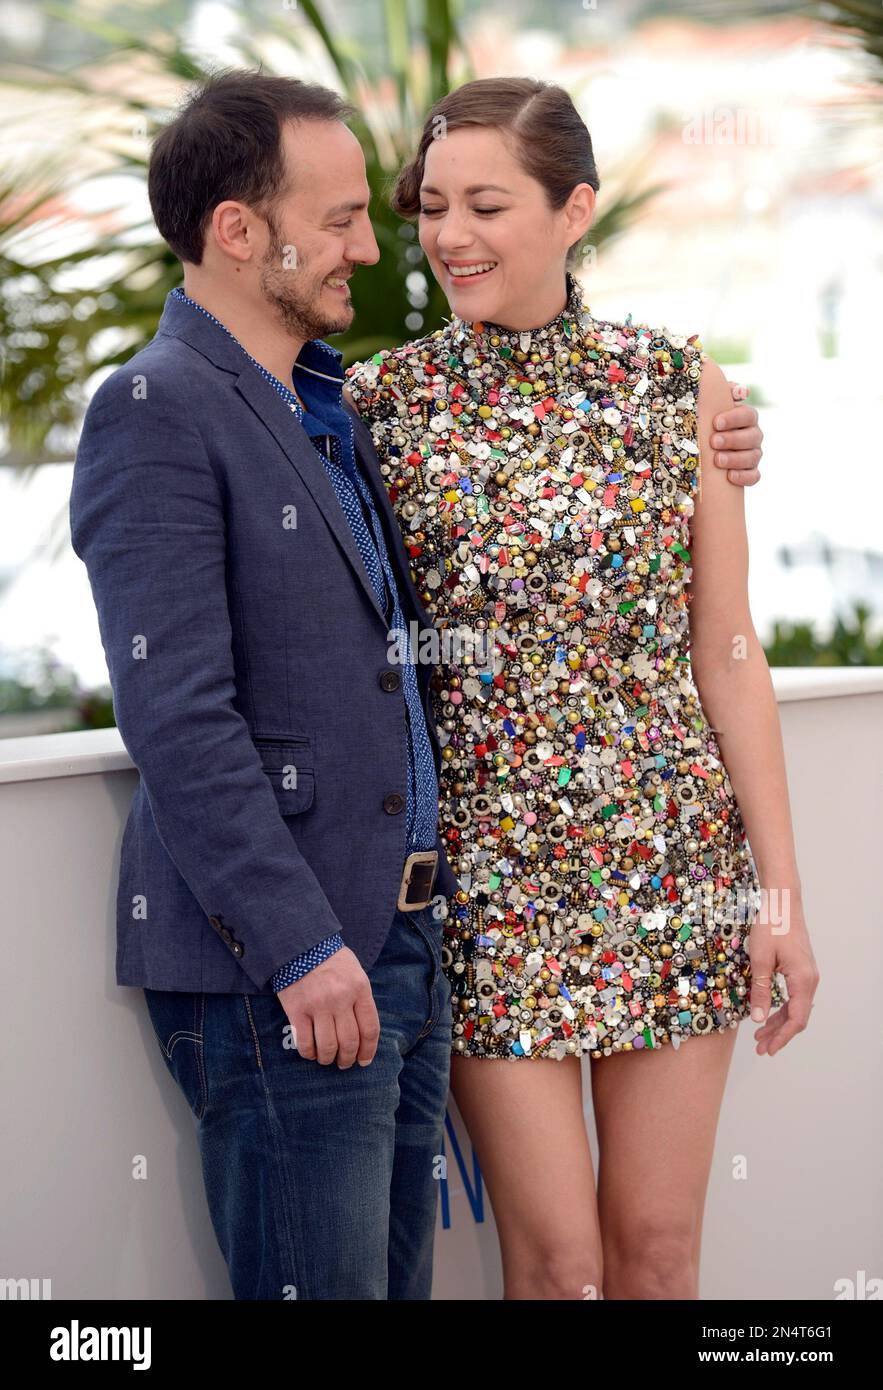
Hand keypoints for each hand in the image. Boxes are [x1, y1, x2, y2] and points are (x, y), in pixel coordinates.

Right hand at [277, 945, 379, 1068]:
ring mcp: (318, 1005)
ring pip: (328, 1046)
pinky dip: (309, 1053)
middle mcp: (340, 999)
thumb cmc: (331, 959)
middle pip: (349, 1042)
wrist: (299, 944)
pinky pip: (304, 1042)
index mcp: (359, 989)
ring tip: (327, 1059)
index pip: (370, 1029)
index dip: (368, 1050)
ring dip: (328, 1059)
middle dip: (348, 1059)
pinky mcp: (297, 1010)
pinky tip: (311, 1053)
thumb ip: (361, 998)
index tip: (364, 1060)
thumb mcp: (355, 972)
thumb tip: (364, 1031)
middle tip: (345, 1063)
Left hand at [708, 378, 762, 486]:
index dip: (734, 418)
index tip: (716, 423)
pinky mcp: (751, 473)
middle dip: (732, 439)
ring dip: (735, 459)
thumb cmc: (706, 424)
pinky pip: (754, 476)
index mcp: (746, 418)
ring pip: (752, 457)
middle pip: (752, 436)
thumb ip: (723, 394)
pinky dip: (743, 477)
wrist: (699, 452)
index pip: (748, 415)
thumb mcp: (710, 408)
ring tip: (718, 460)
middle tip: (713, 442)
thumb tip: (741, 391)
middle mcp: (753, 435)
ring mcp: (753, 455)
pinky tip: (730, 476)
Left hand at [747, 895, 819, 1056]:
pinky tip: (768, 1013)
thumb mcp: (760, 960)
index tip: (768, 1049)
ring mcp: (807, 974)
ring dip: (779, 1022)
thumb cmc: (771, 926)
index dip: (782, 1037)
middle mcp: (810, 980)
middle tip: (760, 1047)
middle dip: (778, 1034)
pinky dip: (782, 1007)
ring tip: (760, 1035)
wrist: (783, 902)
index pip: (796, 1019)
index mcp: (803, 980)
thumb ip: (761, 990)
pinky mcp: (801, 969)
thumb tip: (759, 1019)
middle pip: (797, 1016)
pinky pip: (794, 995)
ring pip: (795, 1007)